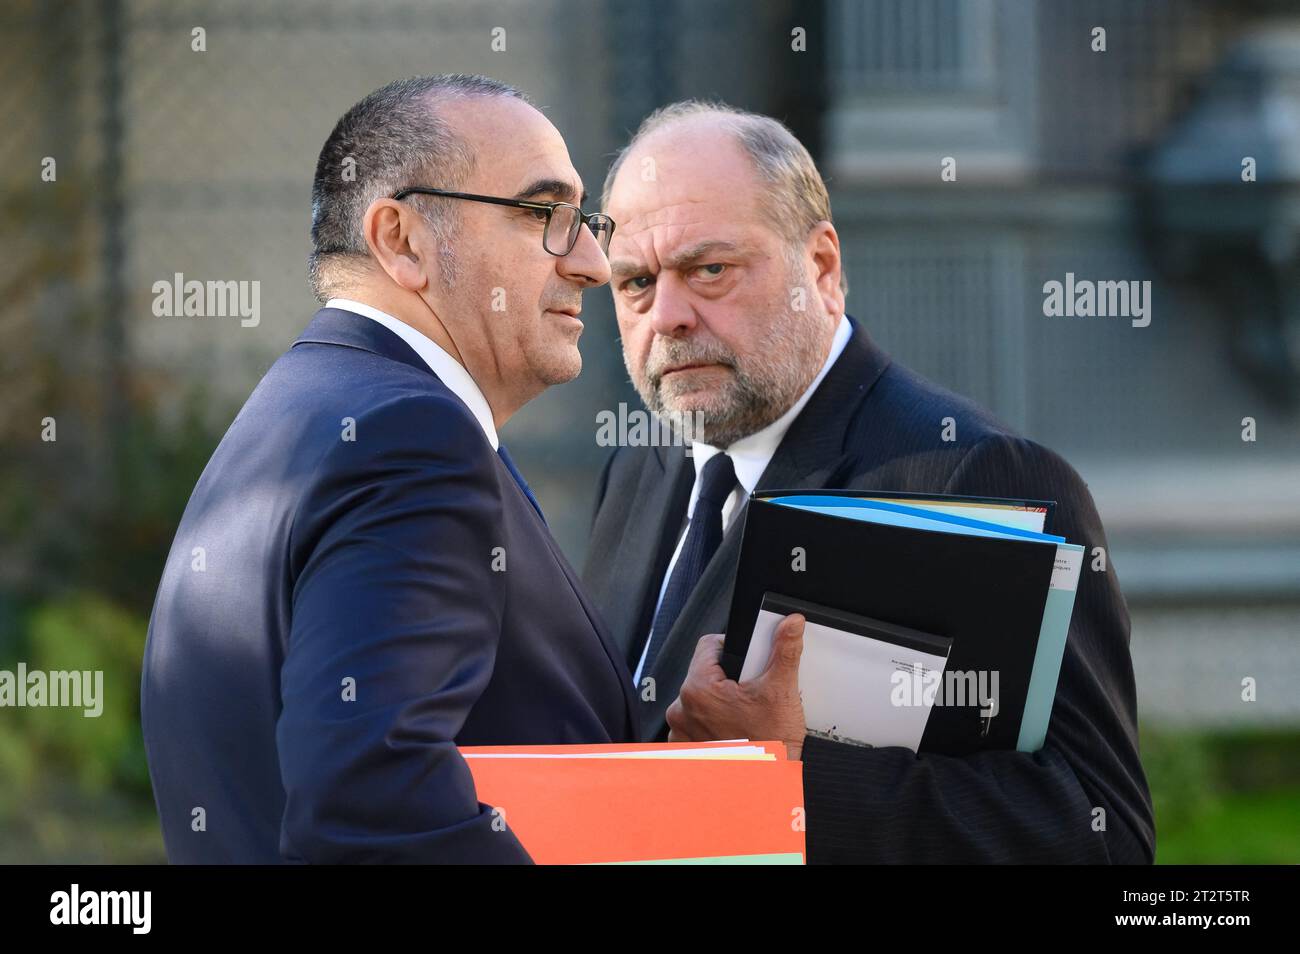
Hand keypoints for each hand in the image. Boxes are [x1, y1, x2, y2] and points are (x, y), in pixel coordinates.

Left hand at [665, 613, 806, 759]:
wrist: (768, 786)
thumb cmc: (771, 745)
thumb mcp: (781, 690)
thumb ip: (784, 650)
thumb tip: (790, 624)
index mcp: (697, 689)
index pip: (708, 646)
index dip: (733, 648)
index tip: (747, 661)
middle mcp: (681, 709)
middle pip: (705, 673)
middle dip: (728, 678)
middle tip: (750, 694)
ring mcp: (681, 732)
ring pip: (700, 698)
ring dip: (718, 702)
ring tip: (742, 715)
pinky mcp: (685, 749)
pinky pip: (694, 723)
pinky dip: (711, 725)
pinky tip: (732, 731)